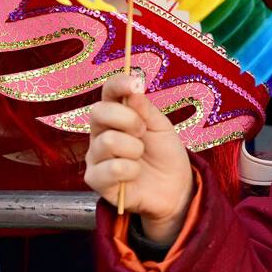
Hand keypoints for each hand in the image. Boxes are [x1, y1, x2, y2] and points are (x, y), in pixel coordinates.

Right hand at [84, 73, 193, 243]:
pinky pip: (111, 168)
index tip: (136, 83)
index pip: (108, 92)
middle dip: (128, 119)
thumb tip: (134, 86)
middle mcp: (100, 132)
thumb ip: (145, 109)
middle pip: (98, 112)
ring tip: (141, 156)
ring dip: (133, 148)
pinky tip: (135, 174)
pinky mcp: (96, 179)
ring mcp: (96, 156)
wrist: (175, 188)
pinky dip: (130, 170)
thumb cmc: (165, 155)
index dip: (118, 84)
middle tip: (143, 132)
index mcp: (116, 115)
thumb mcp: (161, 127)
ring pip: (107, 141)